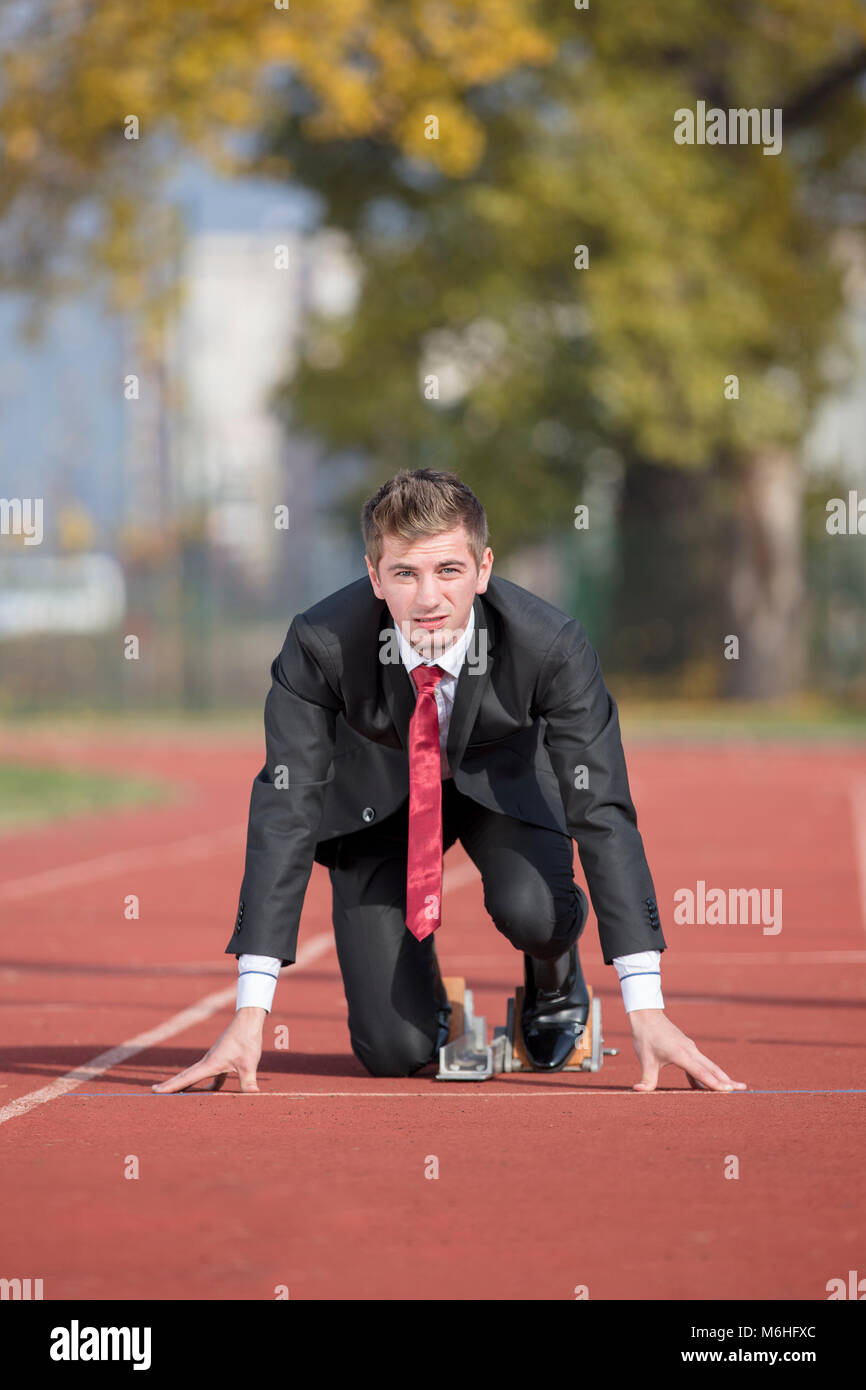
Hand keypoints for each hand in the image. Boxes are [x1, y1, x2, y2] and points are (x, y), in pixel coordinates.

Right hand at [152, 1007, 265, 1093]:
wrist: (249, 1021)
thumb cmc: (247, 1039)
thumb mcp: (249, 1062)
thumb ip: (248, 1080)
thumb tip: (253, 1094)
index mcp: (209, 1064)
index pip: (186, 1078)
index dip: (171, 1086)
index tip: (155, 1090)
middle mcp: (208, 1062)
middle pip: (185, 1076)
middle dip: (171, 1085)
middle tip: (154, 1091)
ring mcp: (214, 1060)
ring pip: (196, 1075)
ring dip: (186, 1084)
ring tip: (176, 1094)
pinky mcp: (223, 1060)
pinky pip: (212, 1076)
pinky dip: (208, 1085)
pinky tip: (210, 1092)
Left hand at [628, 1009, 746, 1092]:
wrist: (647, 1016)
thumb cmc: (646, 1037)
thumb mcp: (645, 1059)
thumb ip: (646, 1078)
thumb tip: (638, 1091)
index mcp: (681, 1054)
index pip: (701, 1072)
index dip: (714, 1083)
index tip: (729, 1090)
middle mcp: (690, 1050)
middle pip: (712, 1068)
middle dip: (727, 1080)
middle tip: (742, 1088)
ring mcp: (690, 1048)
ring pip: (708, 1065)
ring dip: (720, 1076)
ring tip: (733, 1087)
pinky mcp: (687, 1048)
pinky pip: (700, 1063)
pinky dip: (705, 1073)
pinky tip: (702, 1085)